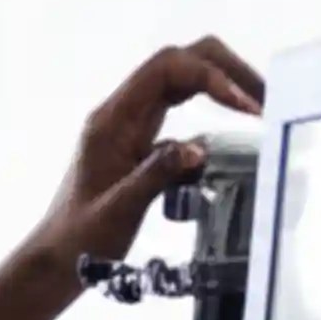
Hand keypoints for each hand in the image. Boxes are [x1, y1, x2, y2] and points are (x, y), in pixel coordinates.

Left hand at [0, 36, 264, 319]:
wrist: (57, 256)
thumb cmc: (80, 237)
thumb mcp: (120, 210)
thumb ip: (157, 176)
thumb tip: (198, 148)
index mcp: (110, 120)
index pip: (164, 68)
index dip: (210, 75)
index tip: (246, 106)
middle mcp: (119, 115)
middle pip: (176, 63)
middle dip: (223, 70)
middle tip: (263, 99)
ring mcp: (128, 126)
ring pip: (179, 84)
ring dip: (220, 89)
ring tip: (259, 113)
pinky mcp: (138, 143)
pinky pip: (178, 115)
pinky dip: (209, 120)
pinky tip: (228, 146)